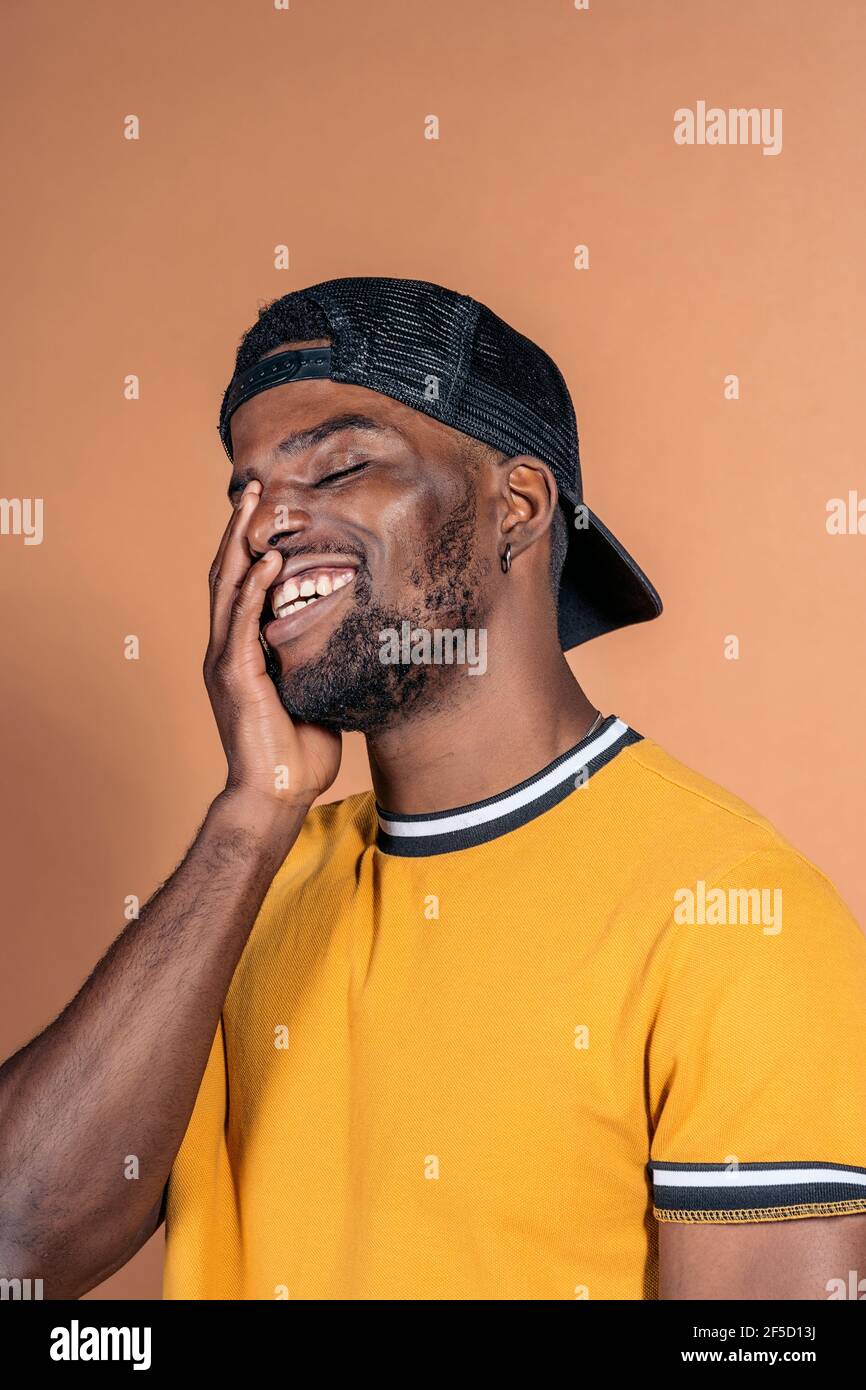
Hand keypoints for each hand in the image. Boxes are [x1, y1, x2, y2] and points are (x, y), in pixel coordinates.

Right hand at [203, 481, 341, 814]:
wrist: (275, 795)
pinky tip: (270, 561)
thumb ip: (320, 662)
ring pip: (227, 586)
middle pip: (226, 573)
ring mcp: (225, 659)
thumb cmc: (298, 754)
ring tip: (254, 503)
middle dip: (238, 528)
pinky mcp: (233, 675)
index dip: (249, 545)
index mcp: (242, 652)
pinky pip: (242, 620)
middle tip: (253, 487)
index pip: (241, 586)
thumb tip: (356, 638)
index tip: (265, 510)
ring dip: (240, 541)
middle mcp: (226, 648)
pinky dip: (254, 587)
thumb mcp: (315, 693)